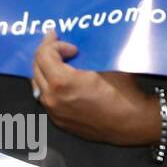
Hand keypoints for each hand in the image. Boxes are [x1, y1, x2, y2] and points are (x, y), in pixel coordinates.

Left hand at [32, 30, 153, 144]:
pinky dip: (49, 86)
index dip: (54, 44)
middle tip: (57, 44)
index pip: (43, 55)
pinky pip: (45, 98)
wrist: (131, 123)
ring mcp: (53, 111)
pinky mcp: (58, 120)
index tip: (69, 44)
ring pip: (37, 85)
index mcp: (62, 82)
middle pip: (36, 68)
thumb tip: (76, 46)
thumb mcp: (106, 65)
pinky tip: (60, 81)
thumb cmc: (123, 93)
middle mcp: (52, 98)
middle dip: (46, 54)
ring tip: (57, 62)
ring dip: (45, 70)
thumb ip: (84, 55)